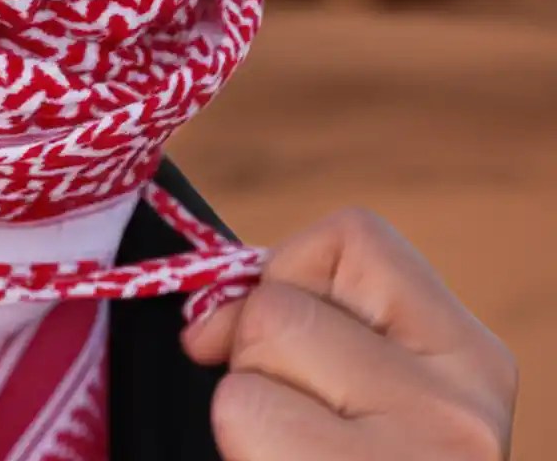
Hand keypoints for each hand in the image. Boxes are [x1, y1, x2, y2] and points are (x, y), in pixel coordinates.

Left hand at [184, 210, 517, 460]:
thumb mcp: (353, 395)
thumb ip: (304, 326)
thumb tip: (204, 325)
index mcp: (471, 358)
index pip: (353, 236)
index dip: (289, 278)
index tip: (292, 351)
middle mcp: (464, 398)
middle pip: (281, 302)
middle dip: (256, 360)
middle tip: (296, 432)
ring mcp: (423, 444)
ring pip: (257, 345)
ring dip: (245, 405)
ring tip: (293, 454)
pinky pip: (242, 407)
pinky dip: (240, 442)